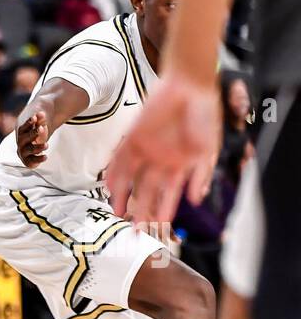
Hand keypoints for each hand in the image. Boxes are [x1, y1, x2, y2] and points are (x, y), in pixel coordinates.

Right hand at [16, 109, 48, 166]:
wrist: (34, 142)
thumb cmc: (37, 130)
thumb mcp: (40, 123)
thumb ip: (40, 120)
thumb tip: (41, 113)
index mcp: (21, 131)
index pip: (23, 127)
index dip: (28, 123)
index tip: (35, 117)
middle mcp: (20, 142)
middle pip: (24, 138)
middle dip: (33, 133)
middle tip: (41, 128)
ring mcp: (23, 151)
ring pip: (28, 150)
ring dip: (37, 147)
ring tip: (47, 145)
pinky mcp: (27, 160)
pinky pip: (31, 161)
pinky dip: (38, 159)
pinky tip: (45, 156)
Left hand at [106, 69, 221, 222]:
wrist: (190, 86)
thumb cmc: (205, 116)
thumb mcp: (209, 149)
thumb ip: (202, 175)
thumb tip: (196, 199)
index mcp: (179, 166)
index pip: (168, 196)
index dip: (163, 214)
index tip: (159, 232)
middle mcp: (161, 161)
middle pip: (148, 192)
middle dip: (142, 211)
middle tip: (135, 230)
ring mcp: (146, 149)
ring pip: (132, 179)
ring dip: (124, 195)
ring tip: (117, 212)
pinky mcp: (134, 136)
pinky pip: (121, 158)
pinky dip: (115, 171)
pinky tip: (110, 186)